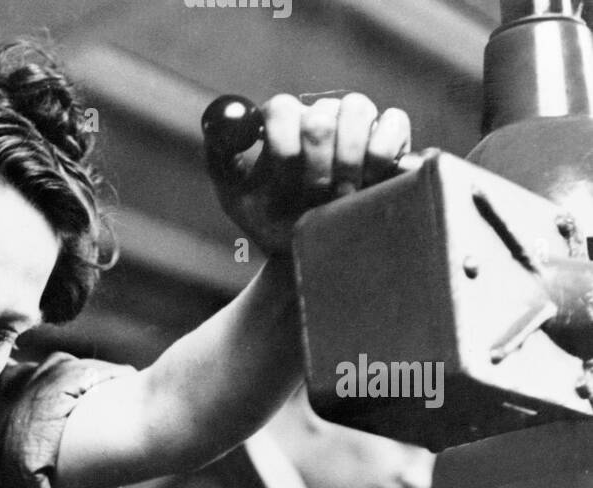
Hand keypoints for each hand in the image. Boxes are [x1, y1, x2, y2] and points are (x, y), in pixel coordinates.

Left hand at [206, 92, 410, 256]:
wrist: (309, 252)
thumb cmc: (271, 221)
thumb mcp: (235, 196)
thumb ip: (220, 159)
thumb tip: (220, 127)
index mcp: (282, 122)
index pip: (282, 109)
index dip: (284, 146)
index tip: (286, 182)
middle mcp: (319, 114)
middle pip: (320, 115)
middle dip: (316, 165)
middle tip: (316, 196)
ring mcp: (357, 121)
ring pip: (357, 110)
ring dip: (347, 160)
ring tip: (341, 197)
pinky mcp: (392, 134)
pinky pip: (393, 123)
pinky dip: (380, 153)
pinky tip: (369, 183)